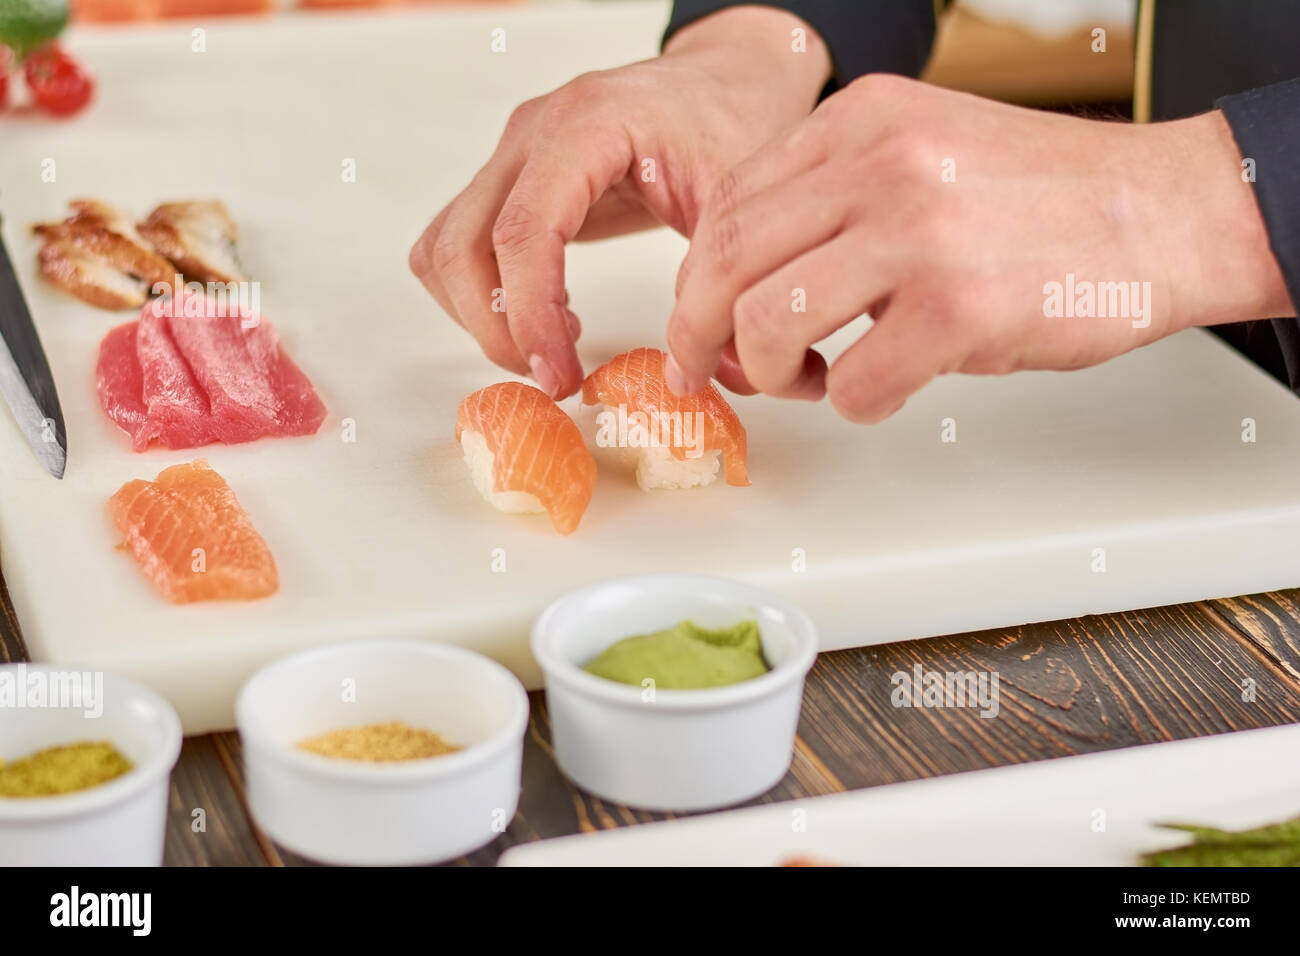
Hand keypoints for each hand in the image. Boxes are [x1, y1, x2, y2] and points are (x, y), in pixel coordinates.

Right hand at [409, 7, 830, 397]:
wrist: (726, 81)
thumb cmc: (735, 122)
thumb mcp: (738, 200)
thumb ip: (709, 280)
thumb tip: (686, 366)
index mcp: (588, 125)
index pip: (523, 230)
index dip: (530, 315)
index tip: (559, 374)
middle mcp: (533, 133)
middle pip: (463, 245)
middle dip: (496, 328)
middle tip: (553, 375)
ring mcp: (514, 155)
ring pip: (446, 249)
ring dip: (481, 315)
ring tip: (553, 347)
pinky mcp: (512, 180)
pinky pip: (460, 245)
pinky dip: (483, 295)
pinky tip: (548, 316)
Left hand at [666, 74, 1295, 421]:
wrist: (1165, 213)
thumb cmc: (1044, 199)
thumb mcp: (922, 152)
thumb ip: (832, 197)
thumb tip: (746, 280)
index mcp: (862, 121)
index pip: (728, 203)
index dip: (695, 279)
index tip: (700, 322)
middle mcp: (881, 165)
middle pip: (725, 262)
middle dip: (700, 334)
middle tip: (711, 370)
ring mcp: (919, 235)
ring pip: (767, 322)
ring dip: (771, 372)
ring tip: (808, 379)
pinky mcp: (959, 310)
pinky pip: (852, 385)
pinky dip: (851, 406)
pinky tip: (881, 389)